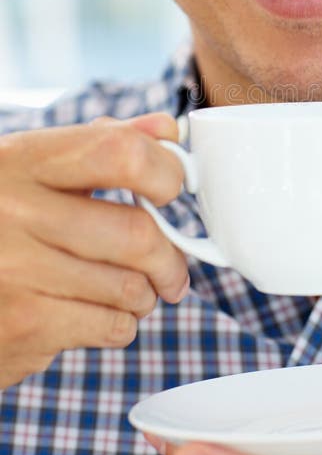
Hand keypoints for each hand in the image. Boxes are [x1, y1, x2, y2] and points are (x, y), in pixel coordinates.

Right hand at [0, 112, 189, 388]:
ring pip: (130, 286)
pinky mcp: (21, 325)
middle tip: (173, 270)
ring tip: (135, 292)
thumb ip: (103, 144)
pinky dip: (122, 325)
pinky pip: (110, 326)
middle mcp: (15, 210)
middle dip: (170, 258)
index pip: (118, 152)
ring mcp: (14, 270)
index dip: (164, 171)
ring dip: (147, 295)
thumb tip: (168, 128)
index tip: (173, 189)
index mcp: (23, 160)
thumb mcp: (34, 168)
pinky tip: (104, 315)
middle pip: (136, 233)